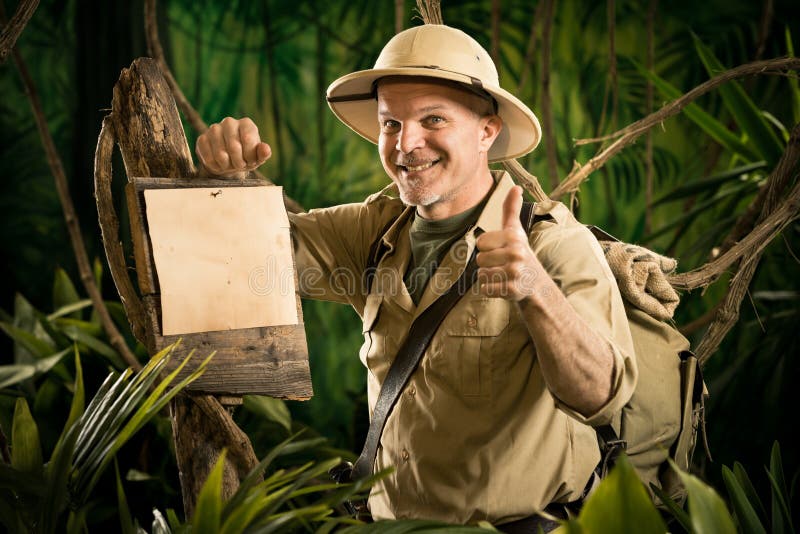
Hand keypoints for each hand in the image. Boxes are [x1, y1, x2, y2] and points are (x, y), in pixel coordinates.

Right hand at [195, 117, 271, 177]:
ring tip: (229, 164)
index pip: (248, 139)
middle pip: (234, 147)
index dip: (250, 156)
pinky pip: (209, 157)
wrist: (228, 161)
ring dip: (227, 165)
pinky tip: (219, 164)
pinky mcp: (202, 138)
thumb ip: (263, 153)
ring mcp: (214, 129)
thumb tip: (265, 149)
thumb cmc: (246, 157)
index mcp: (246, 124)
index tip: (250, 161)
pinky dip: (216, 166)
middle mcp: (229, 122)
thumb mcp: (257, 157)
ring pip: (220, 154)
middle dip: (238, 162)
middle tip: (240, 165)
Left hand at [475, 186, 543, 300]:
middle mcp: (516, 253)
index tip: (500, 250)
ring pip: (481, 274)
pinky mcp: (512, 290)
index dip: (486, 248)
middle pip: (479, 259)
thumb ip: (511, 209)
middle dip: (487, 264)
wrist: (536, 283)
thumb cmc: (520, 253)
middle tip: (502, 265)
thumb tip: (516, 187)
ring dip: (489, 276)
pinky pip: (485, 288)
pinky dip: (490, 290)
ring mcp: (515, 272)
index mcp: (514, 237)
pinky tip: (503, 286)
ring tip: (503, 275)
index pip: (480, 242)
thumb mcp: (516, 230)